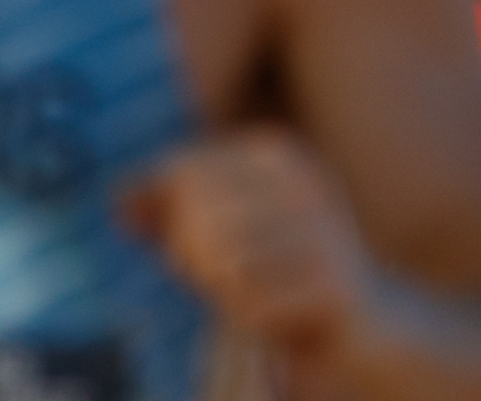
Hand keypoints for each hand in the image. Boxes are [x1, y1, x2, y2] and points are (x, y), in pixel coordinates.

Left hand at [120, 128, 375, 357]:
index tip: (182, 241)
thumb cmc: (275, 269)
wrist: (363, 316)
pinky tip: (272, 317)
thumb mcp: (220, 232)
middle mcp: (306, 187)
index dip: (165, 211)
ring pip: (227, 266)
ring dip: (222, 293)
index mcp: (279, 158)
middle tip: (210, 275)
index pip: (186, 170)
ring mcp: (325, 235)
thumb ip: (169, 212)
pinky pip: (254, 309)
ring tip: (244, 294)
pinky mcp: (333, 287)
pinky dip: (251, 321)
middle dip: (190, 254)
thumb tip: (117, 200)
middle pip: (202, 215)